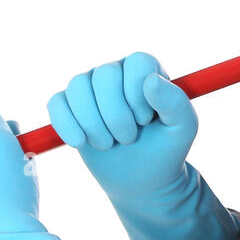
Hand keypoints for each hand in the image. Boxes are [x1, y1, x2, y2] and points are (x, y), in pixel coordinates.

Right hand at [47, 52, 195, 205]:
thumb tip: (152, 80)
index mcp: (147, 71)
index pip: (137, 62)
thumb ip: (175, 102)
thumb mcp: (183, 128)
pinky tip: (81, 143)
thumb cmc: (166, 148)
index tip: (146, 120)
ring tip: (109, 144)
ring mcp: (89, 86)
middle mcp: (116, 71)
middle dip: (116, 114)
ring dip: (93, 122)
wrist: (141, 177)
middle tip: (129, 138)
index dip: (139, 93)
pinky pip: (56, 103)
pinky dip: (67, 125)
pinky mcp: (67, 105)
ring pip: (78, 86)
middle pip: (105, 74)